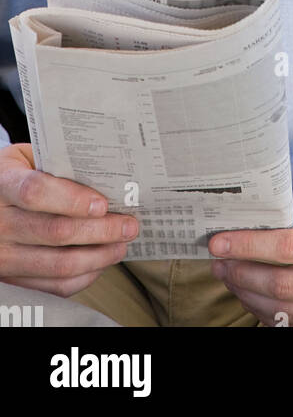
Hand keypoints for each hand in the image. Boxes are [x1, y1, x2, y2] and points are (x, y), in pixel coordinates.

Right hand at [0, 142, 138, 297]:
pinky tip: (101, 261)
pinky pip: (54, 285)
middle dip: (100, 230)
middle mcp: (0, 224)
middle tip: (128, 225)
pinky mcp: (13, 279)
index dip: (71, 199)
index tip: (102, 204)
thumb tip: (106, 174)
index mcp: (3, 184)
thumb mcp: (28, 159)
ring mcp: (4, 256)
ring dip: (98, 256)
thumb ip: (58, 164)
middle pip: (55, 232)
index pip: (35, 192)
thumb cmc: (17, 176)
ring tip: (121, 244)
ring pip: (59, 264)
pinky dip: (84, 276)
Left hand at [208, 188, 292, 326]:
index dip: (248, 245)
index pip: (287, 248)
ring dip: (249, 296)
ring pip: (284, 311)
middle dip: (241, 273)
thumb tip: (257, 222)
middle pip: (280, 284)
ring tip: (231, 278)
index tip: (220, 242)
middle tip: (218, 262)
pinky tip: (255, 297)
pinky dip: (270, 313)